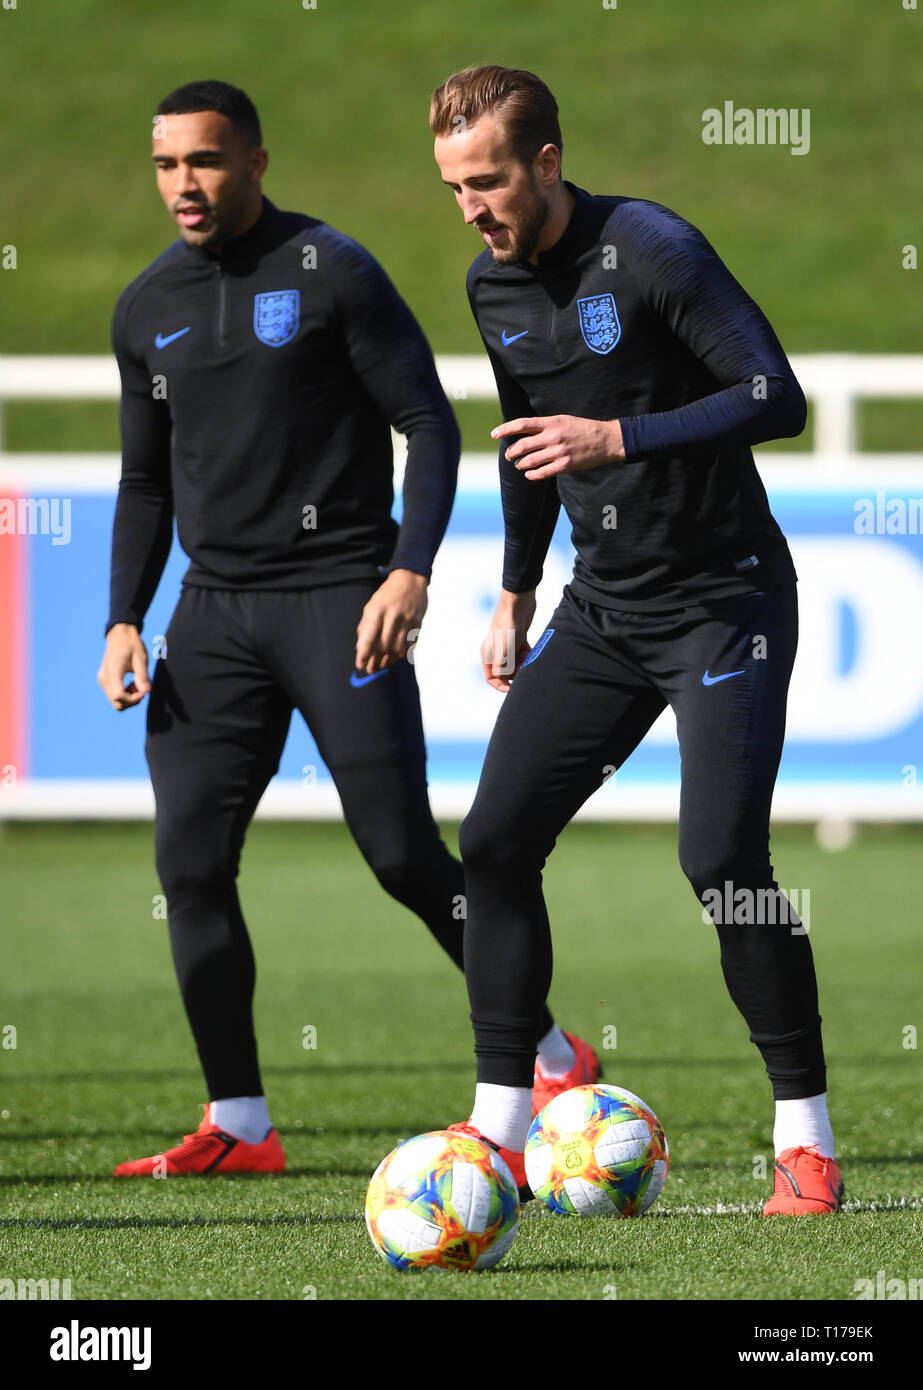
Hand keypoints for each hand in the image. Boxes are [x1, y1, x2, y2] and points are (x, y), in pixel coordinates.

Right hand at [97, 624, 150, 710]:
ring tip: (137, 683)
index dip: (134, 698)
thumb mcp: (141, 658)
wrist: (120, 636)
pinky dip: (125, 696)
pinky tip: (131, 684)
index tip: (144, 689)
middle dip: (133, 701)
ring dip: (129, 699)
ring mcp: (102, 681)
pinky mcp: (104, 682)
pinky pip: (114, 697)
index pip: (119, 696)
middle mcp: (104, 678)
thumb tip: (147, 692)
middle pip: (117, 704)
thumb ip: (143, 675)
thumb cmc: (132, 645)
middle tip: (142, 687)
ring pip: (116, 703)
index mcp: (112, 671)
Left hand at [355, 569, 427, 674]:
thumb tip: (361, 647)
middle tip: (370, 670)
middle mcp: (393, 616)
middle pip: (383, 646)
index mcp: (377, 610)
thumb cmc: (388, 594)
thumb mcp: (371, 605)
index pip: (368, 637)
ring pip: (397, 649)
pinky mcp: (417, 624)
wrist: (411, 580)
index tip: (359, 664)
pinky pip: (409, 645)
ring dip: (388, 661)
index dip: (363, 654)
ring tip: (381, 666)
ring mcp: (407, 621)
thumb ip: (365, 626)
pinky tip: (395, 657)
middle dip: (375, 662)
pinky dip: (401, 654)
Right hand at [481, 589, 536, 692]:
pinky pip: (523, 654)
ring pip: (516, 663)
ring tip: (527, 656)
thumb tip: (501, 681)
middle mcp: (495, 651)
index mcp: (487, 654)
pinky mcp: (518, 639)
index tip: (512, 689)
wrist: (519, 603)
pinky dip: (527, 654)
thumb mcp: (504, 650)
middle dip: (515, 673)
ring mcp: (507, 645)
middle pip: (505, 671)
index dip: (500, 685)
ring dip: (523, 663)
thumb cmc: (508, 626)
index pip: (490, 677)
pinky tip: (530, 649)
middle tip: (524, 669)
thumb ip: (501, 668)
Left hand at [493, 415, 623, 479]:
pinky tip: (530, 474)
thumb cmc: (582, 429)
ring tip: (520, 465)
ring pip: (529, 461)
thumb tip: (523, 432)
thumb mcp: (562, 420)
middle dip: (511, 453)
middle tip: (509, 456)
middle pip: (522, 446)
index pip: (522, 424)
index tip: (494, 434)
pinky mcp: (565, 465)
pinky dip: (532, 475)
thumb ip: (544, 426)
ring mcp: (559, 452)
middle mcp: (553, 436)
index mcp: (551, 422)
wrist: (605, 440)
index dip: (505, 429)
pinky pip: (542, 473)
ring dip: (520, 464)